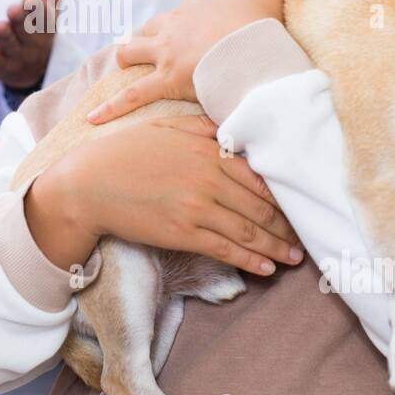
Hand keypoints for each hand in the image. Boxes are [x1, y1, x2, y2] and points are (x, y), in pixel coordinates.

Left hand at [0, 0, 64, 91]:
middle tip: (14, 9)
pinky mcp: (2, 66)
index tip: (30, 0)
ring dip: (5, 36)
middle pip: (28, 31)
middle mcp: (35, 43)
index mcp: (47, 25)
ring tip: (0, 26)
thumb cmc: (41, 26)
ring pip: (11, 45)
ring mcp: (19, 56)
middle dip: (21, 21)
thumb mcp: (49, 3)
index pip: (44, 18)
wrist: (34, 69)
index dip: (37, 10)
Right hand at [24, 113, 302, 277]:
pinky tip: (266, 268)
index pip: (258, 177)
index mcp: (209, 150)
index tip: (297, 207)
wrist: (90, 183)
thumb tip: (233, 136)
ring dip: (275, 247)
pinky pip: (225, 249)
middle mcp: (209, 178)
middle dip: (285, 226)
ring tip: (292, 258)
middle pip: (260, 206)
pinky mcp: (183, 233)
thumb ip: (204, 129)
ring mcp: (197, 207)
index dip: (282, 196)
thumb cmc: (126, 152)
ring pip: (248, 231)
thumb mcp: (167, 126)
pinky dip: (250, 260)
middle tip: (304, 238)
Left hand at [86, 0, 284, 124]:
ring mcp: (167, 51)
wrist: (255, 50)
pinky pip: (133, 95)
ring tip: (124, 66)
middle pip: (153, 26)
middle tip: (158, 50)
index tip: (203, 30)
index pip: (188, 5)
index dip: (193, 17)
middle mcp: (175, 23)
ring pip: (132, 50)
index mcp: (197, 2)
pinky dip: (111, 107)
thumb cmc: (262, 24)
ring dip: (127, 57)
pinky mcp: (166, 79)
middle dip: (152, 36)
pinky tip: (93, 117)